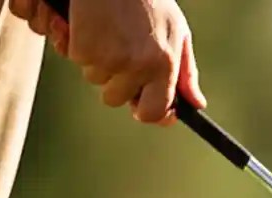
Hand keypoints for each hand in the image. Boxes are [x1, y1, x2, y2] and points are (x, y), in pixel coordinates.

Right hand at [9, 0, 206, 125]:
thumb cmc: (148, 0)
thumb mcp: (177, 32)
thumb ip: (185, 72)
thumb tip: (196, 103)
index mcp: (165, 63)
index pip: (155, 113)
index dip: (144, 112)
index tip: (139, 104)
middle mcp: (139, 65)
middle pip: (116, 99)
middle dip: (115, 81)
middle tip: (118, 51)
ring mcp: (110, 59)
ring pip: (94, 78)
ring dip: (97, 60)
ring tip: (107, 30)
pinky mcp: (83, 48)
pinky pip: (75, 59)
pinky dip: (78, 43)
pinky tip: (90, 24)